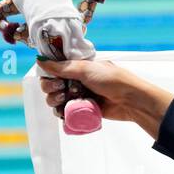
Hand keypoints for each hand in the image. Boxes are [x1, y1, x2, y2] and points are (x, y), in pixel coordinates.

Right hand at [37, 57, 173, 140]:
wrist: (132, 100)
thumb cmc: (113, 80)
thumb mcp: (86, 69)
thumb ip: (62, 67)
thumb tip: (41, 60)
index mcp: (79, 68)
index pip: (55, 70)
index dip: (49, 75)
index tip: (53, 78)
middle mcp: (78, 81)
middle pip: (52, 86)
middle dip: (51, 88)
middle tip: (61, 90)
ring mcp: (81, 97)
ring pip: (58, 100)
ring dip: (55, 101)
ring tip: (64, 100)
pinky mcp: (85, 110)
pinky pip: (67, 113)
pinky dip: (62, 113)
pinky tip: (63, 112)